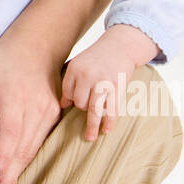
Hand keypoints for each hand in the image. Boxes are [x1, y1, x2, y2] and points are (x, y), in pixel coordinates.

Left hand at [0, 37, 62, 183]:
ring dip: (17, 176)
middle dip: (10, 179)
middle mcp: (37, 106)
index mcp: (16, 95)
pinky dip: (24, 163)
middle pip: (22, 149)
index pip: (10, 132)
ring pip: (31, 151)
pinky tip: (13, 179)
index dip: (1, 157)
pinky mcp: (53, 117)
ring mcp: (48, 113)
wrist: (37, 46)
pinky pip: (37, 145)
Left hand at [60, 25, 159, 139]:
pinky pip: (111, 109)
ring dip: (92, 126)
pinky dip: (109, 121)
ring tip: (90, 137)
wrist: (121, 46)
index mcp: (75, 69)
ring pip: (93, 109)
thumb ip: (70, 82)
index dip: (70, 100)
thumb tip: (63, 105)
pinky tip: (106, 130)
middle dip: (83, 107)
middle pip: (79, 102)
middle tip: (88, 106)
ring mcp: (103, 82)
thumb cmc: (98, 58)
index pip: (67, 92)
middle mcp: (87, 75)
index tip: (74, 103)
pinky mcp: (117, 87)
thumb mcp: (79, 64)